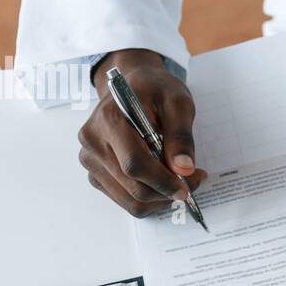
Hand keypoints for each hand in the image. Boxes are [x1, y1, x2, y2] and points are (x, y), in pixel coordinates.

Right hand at [78, 48, 205, 215]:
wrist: (133, 85)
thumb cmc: (155, 90)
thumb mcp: (178, 103)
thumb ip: (181, 136)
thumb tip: (184, 169)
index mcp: (109, 119)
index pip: (134, 164)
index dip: (164, 181)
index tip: (188, 187)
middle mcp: (93, 142)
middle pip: (133, 186)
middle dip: (167, 192)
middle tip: (194, 182)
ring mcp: (91, 160)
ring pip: (129, 200)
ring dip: (159, 199)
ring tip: (180, 182)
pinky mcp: (96, 172)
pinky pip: (124, 198)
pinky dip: (148, 198)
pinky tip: (162, 182)